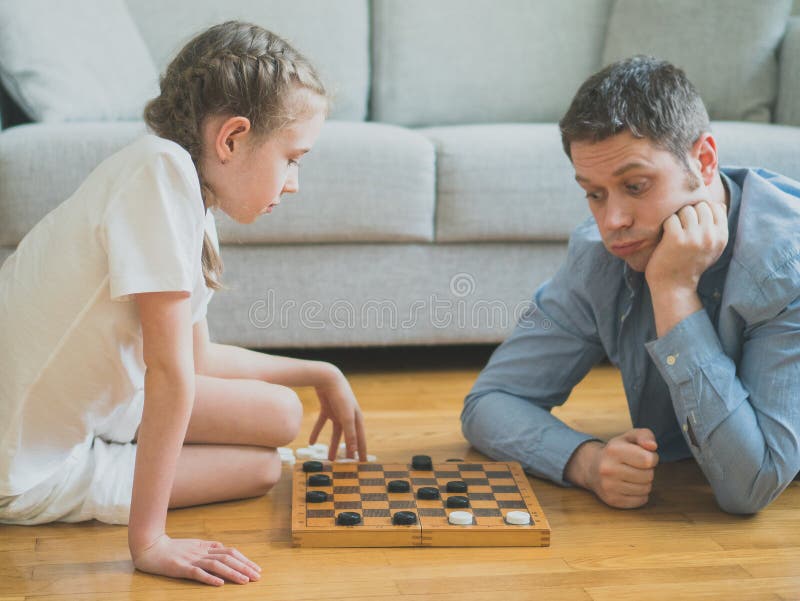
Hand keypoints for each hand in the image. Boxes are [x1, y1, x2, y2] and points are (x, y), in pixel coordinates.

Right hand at [131, 534, 261, 585]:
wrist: (150, 548)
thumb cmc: (172, 548)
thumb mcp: (194, 544)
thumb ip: (208, 546)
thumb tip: (222, 547)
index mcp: (205, 547)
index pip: (230, 552)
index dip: (244, 560)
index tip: (256, 569)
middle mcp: (201, 552)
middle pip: (228, 558)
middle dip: (244, 567)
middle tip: (257, 576)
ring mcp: (192, 559)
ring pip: (216, 565)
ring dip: (232, 573)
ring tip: (245, 581)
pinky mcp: (181, 568)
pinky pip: (197, 573)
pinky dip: (209, 578)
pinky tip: (220, 584)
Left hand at [309, 368, 366, 460]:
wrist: (328, 378)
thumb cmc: (341, 396)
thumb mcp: (346, 417)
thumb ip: (350, 434)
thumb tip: (353, 450)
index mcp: (356, 418)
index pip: (360, 438)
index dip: (362, 450)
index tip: (363, 462)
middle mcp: (348, 416)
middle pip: (349, 436)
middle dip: (348, 449)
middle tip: (348, 463)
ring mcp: (337, 412)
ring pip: (336, 433)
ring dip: (333, 445)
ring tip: (330, 459)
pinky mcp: (326, 408)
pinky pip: (322, 423)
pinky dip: (317, 432)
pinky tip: (311, 442)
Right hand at [567, 428, 658, 508]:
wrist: (592, 468)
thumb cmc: (615, 451)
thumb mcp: (629, 437)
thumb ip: (644, 435)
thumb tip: (652, 446)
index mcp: (614, 450)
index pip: (648, 460)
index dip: (652, 458)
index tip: (645, 456)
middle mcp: (608, 469)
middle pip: (648, 476)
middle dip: (647, 471)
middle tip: (637, 466)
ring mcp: (609, 486)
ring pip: (646, 489)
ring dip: (644, 483)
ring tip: (633, 476)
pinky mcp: (612, 500)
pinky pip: (641, 500)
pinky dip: (640, 494)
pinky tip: (630, 486)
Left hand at [645, 201, 727, 292]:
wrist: (674, 287)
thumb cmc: (690, 264)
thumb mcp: (711, 248)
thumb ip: (716, 227)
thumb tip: (719, 204)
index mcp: (722, 237)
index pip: (715, 207)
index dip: (701, 210)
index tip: (692, 222)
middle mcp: (710, 236)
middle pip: (700, 205)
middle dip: (688, 212)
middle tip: (680, 226)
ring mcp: (694, 237)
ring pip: (686, 209)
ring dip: (676, 217)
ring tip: (673, 230)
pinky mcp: (676, 239)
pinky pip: (671, 218)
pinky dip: (665, 224)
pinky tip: (664, 235)